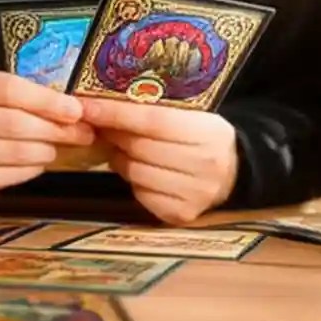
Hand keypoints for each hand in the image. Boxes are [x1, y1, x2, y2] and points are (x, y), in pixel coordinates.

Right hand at [0, 69, 95, 197]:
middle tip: (83, 133)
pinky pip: (13, 174)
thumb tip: (76, 110)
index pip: (9, 89)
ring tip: (62, 147)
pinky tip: (40, 161)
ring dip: (48, 150)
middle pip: (15, 122)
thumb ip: (28, 95)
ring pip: (17, 150)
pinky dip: (34, 168)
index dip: (47, 100)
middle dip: (56, 129)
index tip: (76, 110)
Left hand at [81, 99, 237, 224]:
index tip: (86, 106)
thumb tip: (102, 106)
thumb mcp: (191, 116)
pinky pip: (141, 194)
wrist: (235, 171)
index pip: (152, 120)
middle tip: (102, 125)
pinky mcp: (181, 214)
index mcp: (208, 133)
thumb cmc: (204, 137)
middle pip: (140, 148)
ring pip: (136, 173)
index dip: (115, 113)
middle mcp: (204, 166)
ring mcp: (194, 194)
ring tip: (125, 149)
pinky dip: (134, 181)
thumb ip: (154, 111)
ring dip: (121, 159)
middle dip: (114, 134)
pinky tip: (142, 171)